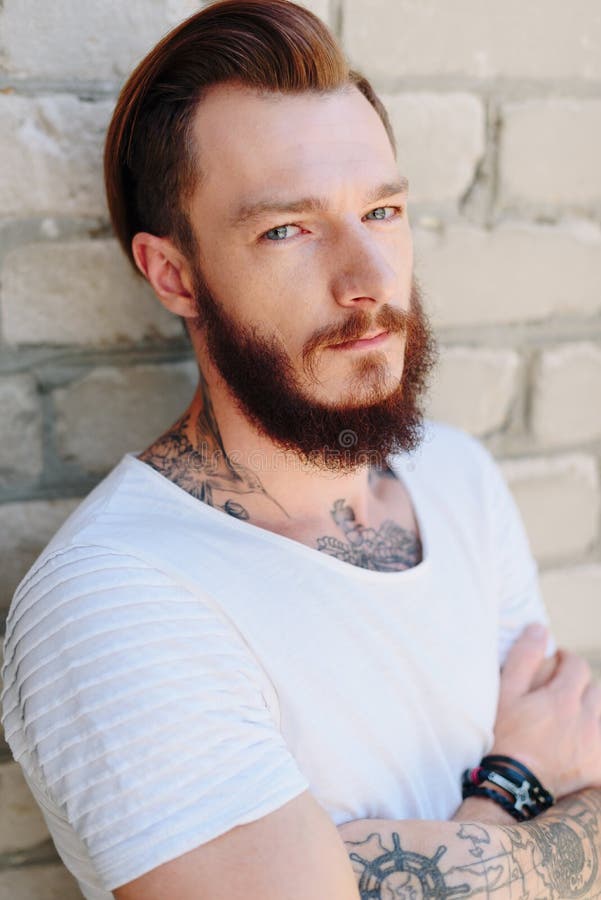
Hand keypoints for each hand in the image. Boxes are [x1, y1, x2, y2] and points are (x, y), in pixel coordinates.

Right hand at [491, 623, 600, 798]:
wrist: (514, 789)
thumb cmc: (505, 738)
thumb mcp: (506, 694)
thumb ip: (524, 658)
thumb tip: (539, 629)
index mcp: (564, 699)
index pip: (577, 666)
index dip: (565, 660)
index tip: (554, 664)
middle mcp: (588, 720)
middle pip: (595, 690)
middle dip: (580, 685)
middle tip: (560, 692)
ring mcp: (596, 745)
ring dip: (590, 711)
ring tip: (570, 717)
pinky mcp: (599, 767)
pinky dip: (594, 736)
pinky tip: (577, 741)